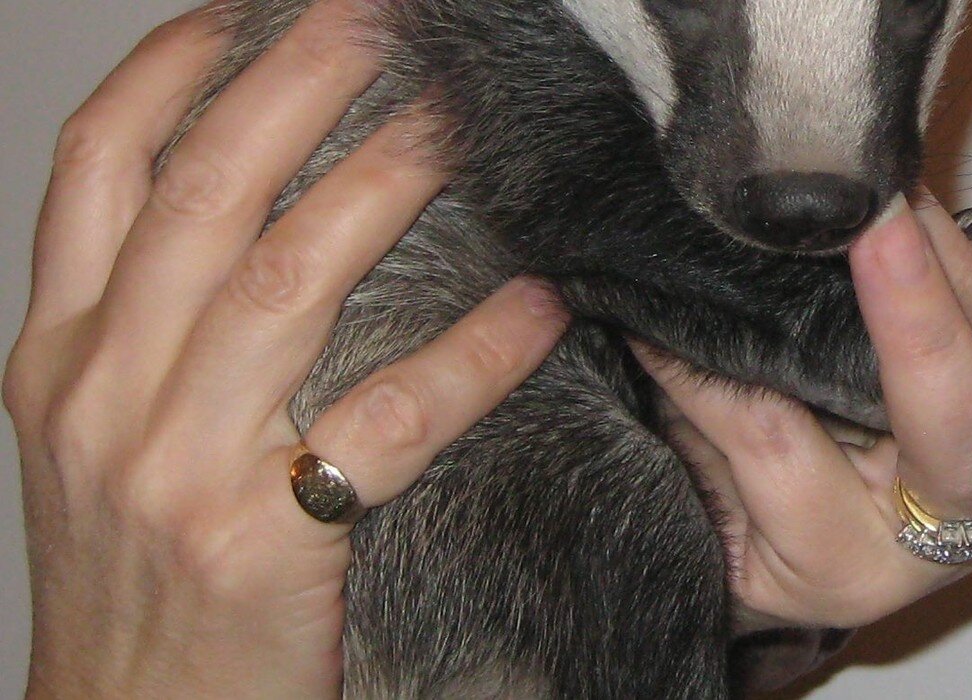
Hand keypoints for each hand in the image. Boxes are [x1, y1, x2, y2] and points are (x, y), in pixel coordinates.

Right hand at [3, 2, 567, 696]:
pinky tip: (536, 306)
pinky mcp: (263, 539)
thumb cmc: (126, 578)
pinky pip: (390, 417)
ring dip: (385, 182)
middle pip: (205, 191)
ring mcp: (177, 463)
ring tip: (460, 123)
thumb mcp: (98, 438)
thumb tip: (256, 226)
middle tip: (381, 18)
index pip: (100, 167)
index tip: (250, 8)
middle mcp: (105, 389)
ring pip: (289, 276)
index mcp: (60, 355)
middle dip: (296, 82)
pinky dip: (473, 352)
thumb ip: (153, 329)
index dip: (175, 68)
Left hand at [631, 0, 971, 682]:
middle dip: (932, 277)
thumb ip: (875, 253)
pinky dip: (710, 385)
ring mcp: (934, 522)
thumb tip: (845, 163)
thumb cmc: (794, 426)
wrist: (735, 551)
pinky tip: (660, 347)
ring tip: (749, 295)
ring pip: (918, 403)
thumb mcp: (836, 322)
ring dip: (827, 333)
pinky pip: (777, 440)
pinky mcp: (852, 569)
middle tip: (876, 218)